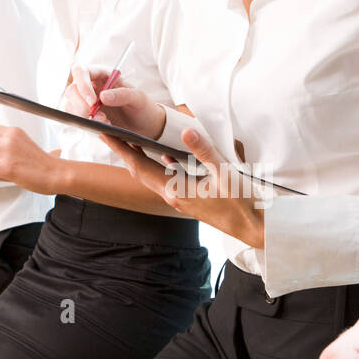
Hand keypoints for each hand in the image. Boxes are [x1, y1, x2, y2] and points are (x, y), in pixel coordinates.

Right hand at [66, 66, 165, 137]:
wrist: (144, 125)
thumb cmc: (142, 106)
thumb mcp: (138, 98)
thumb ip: (123, 94)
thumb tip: (103, 96)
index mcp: (102, 74)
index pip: (81, 71)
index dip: (82, 84)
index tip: (93, 101)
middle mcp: (90, 86)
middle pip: (72, 90)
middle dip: (83, 106)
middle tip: (100, 116)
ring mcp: (85, 101)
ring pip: (70, 105)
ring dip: (84, 116)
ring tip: (105, 122)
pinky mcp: (85, 115)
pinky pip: (75, 117)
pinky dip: (86, 124)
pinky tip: (103, 125)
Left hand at [100, 126, 265, 248]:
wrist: (253, 228)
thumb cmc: (241, 203)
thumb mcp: (225, 173)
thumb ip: (205, 150)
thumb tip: (187, 130)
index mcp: (176, 190)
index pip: (140, 166)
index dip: (122, 148)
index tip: (106, 132)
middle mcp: (172, 196)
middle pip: (140, 171)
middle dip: (124, 151)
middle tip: (109, 131)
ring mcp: (179, 199)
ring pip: (151, 177)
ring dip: (138, 159)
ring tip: (129, 140)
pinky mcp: (187, 199)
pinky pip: (165, 180)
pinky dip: (157, 166)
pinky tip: (162, 156)